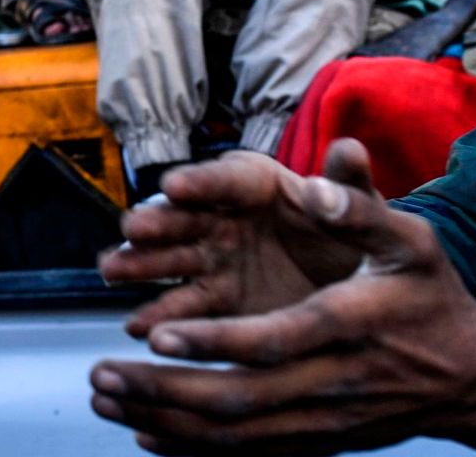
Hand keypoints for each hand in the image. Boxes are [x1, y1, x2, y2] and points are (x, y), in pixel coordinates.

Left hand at [91, 141, 475, 455]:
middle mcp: (333, 383)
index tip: (157, 335)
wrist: (475, 377)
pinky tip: (144, 433)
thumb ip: (363, 207)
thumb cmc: (433, 298)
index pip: (275, 340)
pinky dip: (192, 446)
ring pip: (236, 434)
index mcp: (351, 326)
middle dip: (164, 389)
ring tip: (105, 398)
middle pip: (241, 399)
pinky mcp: (318, 442)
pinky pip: (248, 452)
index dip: (215, 342)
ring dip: (164, 419)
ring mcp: (324, 421)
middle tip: (102, 374)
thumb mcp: (414, 241)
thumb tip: (327, 168)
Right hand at [102, 142, 376, 338]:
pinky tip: (138, 326)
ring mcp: (214, 260)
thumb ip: (351, 186)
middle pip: (184, 216)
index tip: (174, 185)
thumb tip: (350, 150)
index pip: (225, 180)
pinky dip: (160, 318)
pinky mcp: (215, 301)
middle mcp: (224, 218)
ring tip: (113, 271)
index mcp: (257, 186)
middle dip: (156, 221)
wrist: (356, 287)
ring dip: (139, 263)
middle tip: (133, 228)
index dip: (200, 182)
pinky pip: (182, 308)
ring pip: (169, 259)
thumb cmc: (357, 237)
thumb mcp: (362, 211)